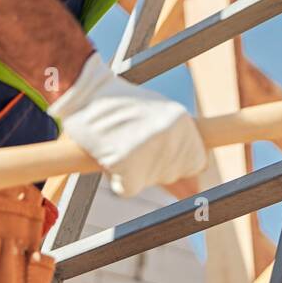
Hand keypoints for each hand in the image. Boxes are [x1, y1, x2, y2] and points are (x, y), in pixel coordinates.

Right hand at [48, 53, 207, 196]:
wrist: (84, 94)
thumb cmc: (118, 105)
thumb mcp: (156, 113)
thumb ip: (175, 139)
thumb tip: (195, 176)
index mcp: (182, 121)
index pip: (196, 163)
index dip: (177, 164)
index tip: (159, 155)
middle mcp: (171, 135)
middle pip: (170, 174)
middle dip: (151, 167)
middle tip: (130, 144)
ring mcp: (150, 148)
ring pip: (148, 182)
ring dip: (132, 172)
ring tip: (118, 145)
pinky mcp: (127, 161)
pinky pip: (127, 189)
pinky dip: (117, 181)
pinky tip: (109, 157)